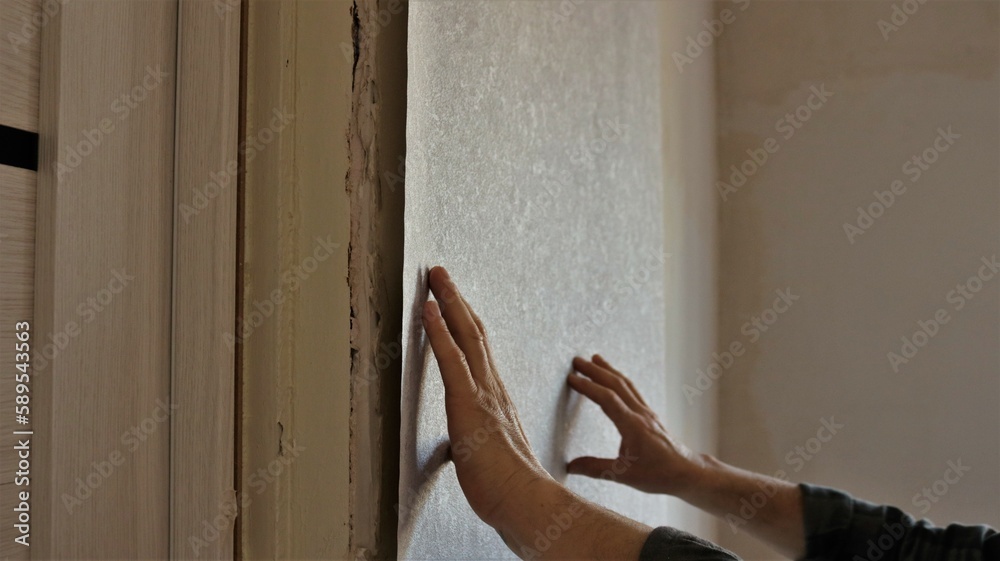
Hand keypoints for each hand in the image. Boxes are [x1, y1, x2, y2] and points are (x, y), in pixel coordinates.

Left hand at [421, 266, 552, 527]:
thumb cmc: (508, 486)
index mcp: (497, 398)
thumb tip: (465, 445)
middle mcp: (493, 387)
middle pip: (474, 332)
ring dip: (448, 301)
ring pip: (466, 335)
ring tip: (435, 276)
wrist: (523, 500)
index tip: (453, 301)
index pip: (478, 352)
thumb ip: (477, 440)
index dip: (464, 323)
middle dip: (456, 299)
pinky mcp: (468, 402)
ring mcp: (483, 392)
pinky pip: (451, 358)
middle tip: (441, 273)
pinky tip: (428, 308)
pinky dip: (439, 330)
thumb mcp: (487, 454)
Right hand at [566, 355, 705, 496]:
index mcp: (633, 426)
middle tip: (577, 361)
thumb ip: (596, 469)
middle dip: (595, 370)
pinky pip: (632, 390)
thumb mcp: (624, 476)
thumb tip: (570, 466)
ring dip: (609, 370)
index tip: (572, 379)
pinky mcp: (649, 414)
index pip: (607, 399)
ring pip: (626, 384)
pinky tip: (615, 377)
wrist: (686, 471)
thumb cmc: (658, 474)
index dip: (588, 387)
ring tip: (595, 359)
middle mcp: (640, 414)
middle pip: (616, 384)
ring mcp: (646, 412)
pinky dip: (620, 379)